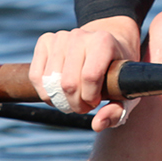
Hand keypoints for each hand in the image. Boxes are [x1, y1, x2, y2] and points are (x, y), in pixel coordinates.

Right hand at [28, 15, 140, 130]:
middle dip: (75, 104)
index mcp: (103, 41)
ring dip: (60, 99)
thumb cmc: (117, 71)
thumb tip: (97, 124)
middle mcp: (81, 35)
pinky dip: (44, 92)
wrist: (107, 44)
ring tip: (74, 97)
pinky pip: (36, 75)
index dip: (90, 98)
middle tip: (84, 105)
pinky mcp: (46, 41)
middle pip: (68, 83)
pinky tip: (58, 93)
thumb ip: (117, 111)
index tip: (96, 102)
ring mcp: (61, 37)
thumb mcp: (125, 91)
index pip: (90, 77)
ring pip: (50, 81)